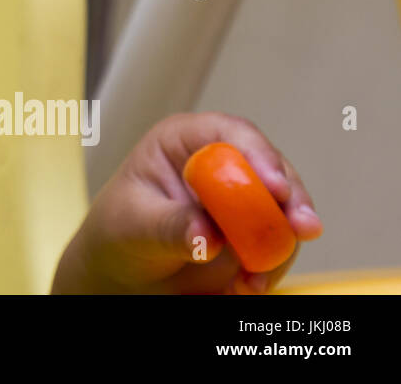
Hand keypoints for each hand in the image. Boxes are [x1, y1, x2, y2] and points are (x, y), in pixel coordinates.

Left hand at [53, 112, 322, 293]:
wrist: (123, 273)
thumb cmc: (118, 232)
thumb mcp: (134, 225)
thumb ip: (171, 226)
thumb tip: (210, 236)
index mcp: (184, 141)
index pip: (229, 134)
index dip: (258, 154)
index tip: (275, 187)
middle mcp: (219, 164)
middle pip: (270, 169)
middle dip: (291, 200)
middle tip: (302, 229)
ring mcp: (241, 199)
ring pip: (282, 211)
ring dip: (279, 245)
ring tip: (253, 280)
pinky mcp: (252, 234)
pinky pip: (277, 247)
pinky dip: (271, 268)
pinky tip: (247, 287)